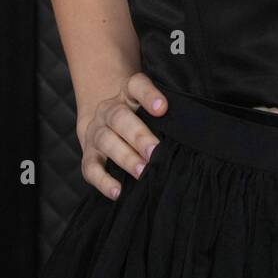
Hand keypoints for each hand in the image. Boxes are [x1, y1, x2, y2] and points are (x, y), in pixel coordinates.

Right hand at [76, 72, 167, 199]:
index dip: (149, 95)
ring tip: (142, 172)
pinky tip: (117, 191)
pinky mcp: (88, 155)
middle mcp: (108, 110)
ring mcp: (96, 132)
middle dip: (138, 136)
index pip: (137, 85)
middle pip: (120, 117)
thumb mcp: (148, 106)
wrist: (103, 121)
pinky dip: (103, 181)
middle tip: (155, 152)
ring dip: (124, 157)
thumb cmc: (136, 115)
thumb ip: (163, 114)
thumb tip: (189, 133)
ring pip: (106, 141)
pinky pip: (91, 167)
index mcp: (127, 93)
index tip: (163, 108)